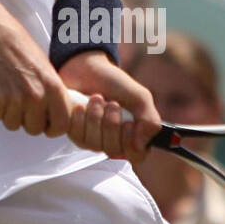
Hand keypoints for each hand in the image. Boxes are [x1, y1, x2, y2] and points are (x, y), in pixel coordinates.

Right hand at [0, 0, 75, 137]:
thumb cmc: (14, 43)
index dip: (52, 127)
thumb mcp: (43, 65)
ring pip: (14, 124)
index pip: (62, 124)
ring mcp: (16, 99)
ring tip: (6, 94)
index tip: (45, 123)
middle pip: (35, 129)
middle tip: (19, 104)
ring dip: (8, 114)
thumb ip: (50, 88)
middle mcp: (37, 95)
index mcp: (53, 86)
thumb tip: (54, 108)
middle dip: (27, 120)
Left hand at [58, 51, 161, 165]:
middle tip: (113, 104)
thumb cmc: (114, 82)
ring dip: (96, 118)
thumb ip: (149, 120)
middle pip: (114, 150)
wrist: (87, 67)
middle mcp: (113, 140)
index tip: (128, 123)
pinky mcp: (75, 134)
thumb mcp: (139, 97)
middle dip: (112, 125)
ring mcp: (93, 139)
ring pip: (95, 144)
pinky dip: (80, 119)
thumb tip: (142, 145)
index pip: (137, 155)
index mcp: (133, 134)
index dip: (132, 143)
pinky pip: (78, 137)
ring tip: (97, 98)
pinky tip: (81, 105)